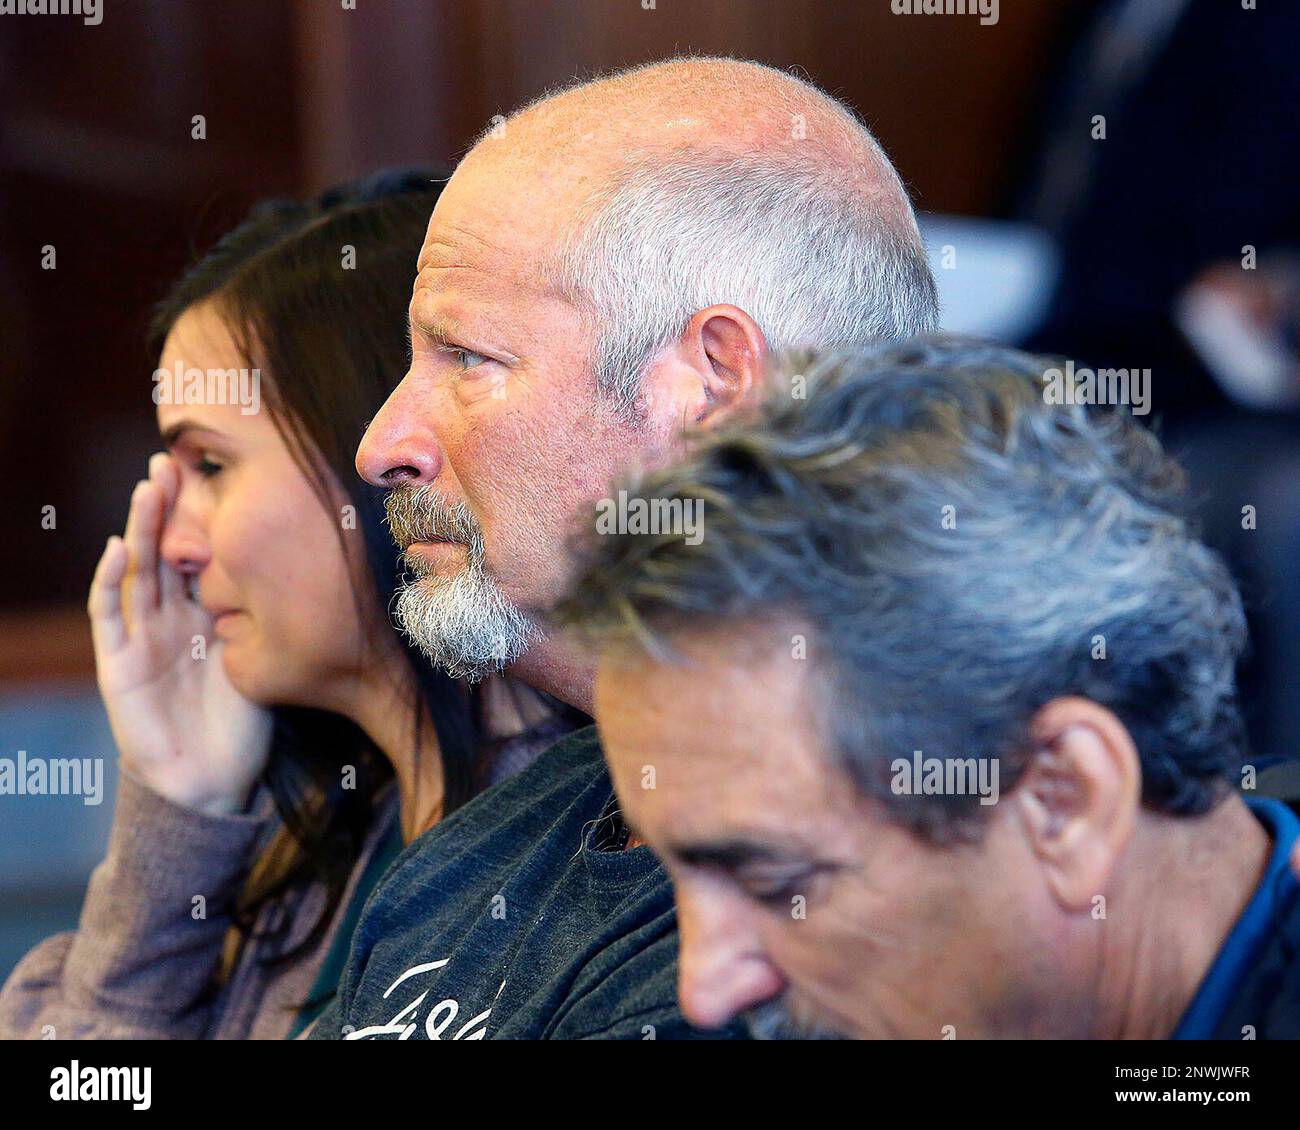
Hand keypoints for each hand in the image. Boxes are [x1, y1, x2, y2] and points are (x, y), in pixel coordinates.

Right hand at [88, 453, 271, 815]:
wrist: (211, 780)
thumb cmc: (242, 721)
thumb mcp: (265, 655)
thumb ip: (272, 616)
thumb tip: (327, 569)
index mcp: (204, 612)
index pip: (198, 551)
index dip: (200, 514)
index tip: (216, 470)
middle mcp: (169, 616)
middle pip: (165, 548)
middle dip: (167, 505)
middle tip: (174, 458)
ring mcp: (140, 636)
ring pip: (137, 570)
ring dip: (140, 527)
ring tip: (151, 486)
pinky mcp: (117, 664)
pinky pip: (109, 615)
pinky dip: (111, 580)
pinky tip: (119, 548)